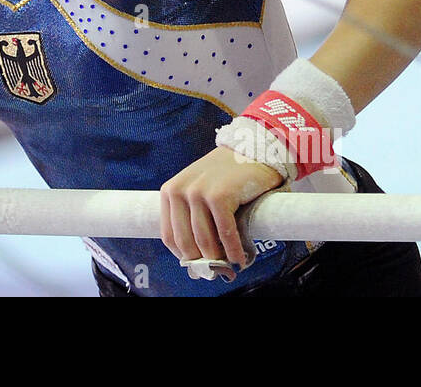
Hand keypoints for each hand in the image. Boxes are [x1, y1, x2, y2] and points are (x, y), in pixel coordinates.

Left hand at [159, 144, 284, 280]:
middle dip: (202, 262)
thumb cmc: (227, 176)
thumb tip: (198, 260)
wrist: (251, 150)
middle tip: (218, 271)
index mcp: (170, 191)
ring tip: (231, 266)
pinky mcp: (219, 196)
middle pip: (186, 242)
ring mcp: (198, 192)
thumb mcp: (200, 191)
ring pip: (205, 240)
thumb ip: (194, 218)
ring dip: (219, 259)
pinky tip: (240, 257)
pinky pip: (225, 233)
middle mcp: (179, 191)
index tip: (198, 266)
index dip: (184, 256)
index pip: (169, 236)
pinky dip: (233, 250)